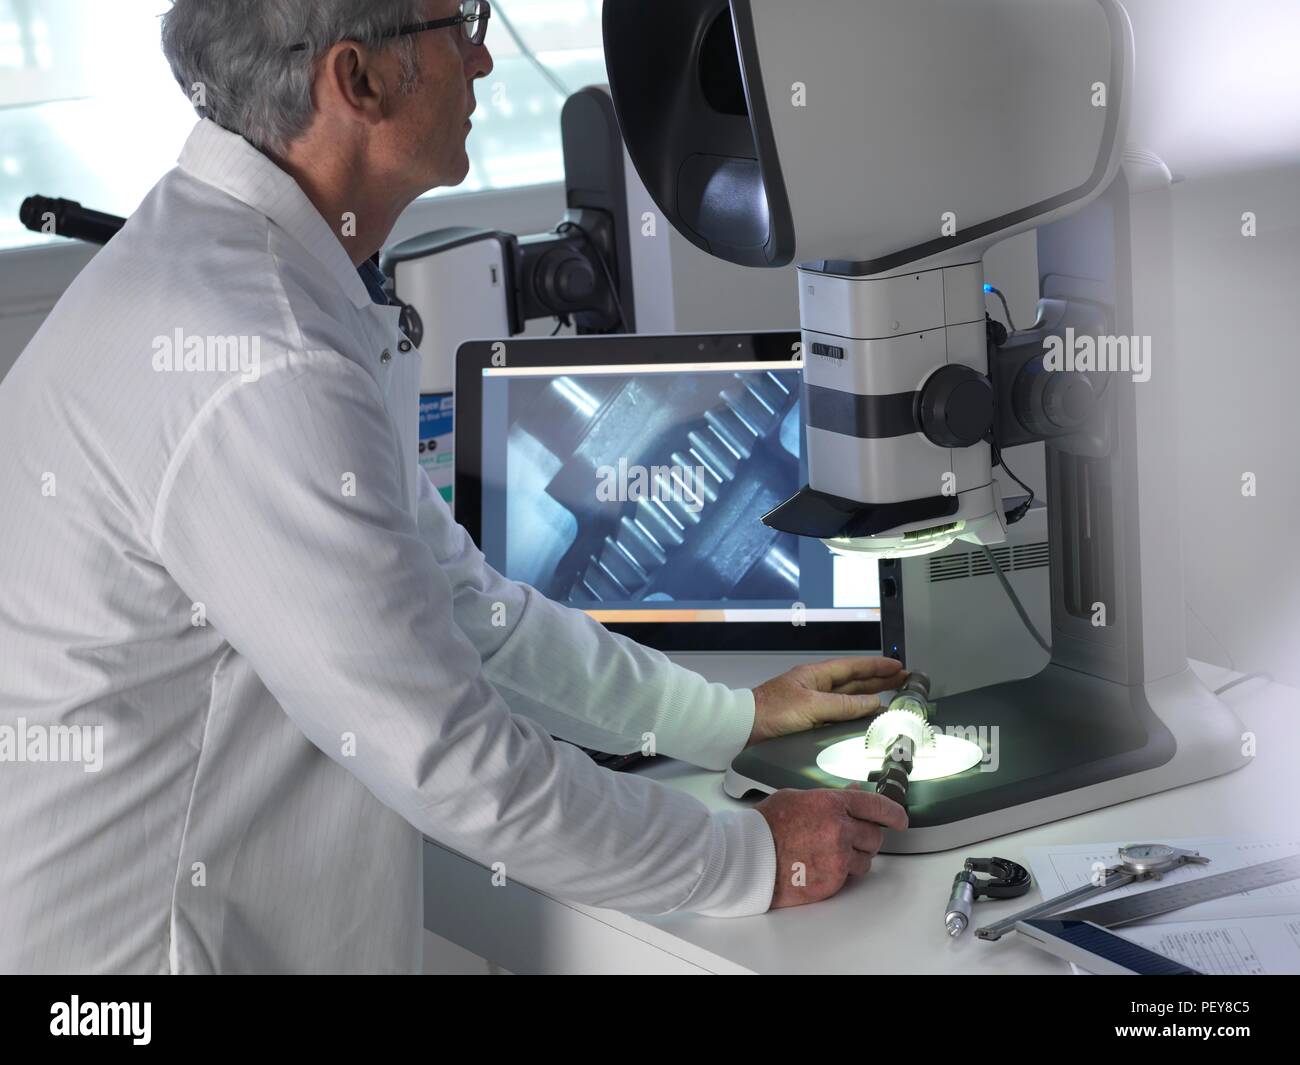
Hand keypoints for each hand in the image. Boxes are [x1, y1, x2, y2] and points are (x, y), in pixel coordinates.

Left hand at [747, 656, 906, 747]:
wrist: (743, 729)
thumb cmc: (770, 712)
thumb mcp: (812, 706)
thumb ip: (843, 706)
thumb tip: (872, 704)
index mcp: (816, 675)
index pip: (853, 667)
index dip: (876, 666)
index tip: (897, 666)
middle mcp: (816, 686)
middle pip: (854, 680)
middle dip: (879, 678)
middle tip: (902, 679)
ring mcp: (813, 702)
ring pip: (848, 697)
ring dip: (870, 695)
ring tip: (892, 694)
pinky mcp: (809, 719)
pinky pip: (839, 713)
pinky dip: (855, 713)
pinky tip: (865, 717)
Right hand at [755, 786, 908, 907]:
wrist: (748, 858)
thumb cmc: (766, 826)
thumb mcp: (797, 798)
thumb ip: (830, 796)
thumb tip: (854, 792)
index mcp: (832, 804)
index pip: (878, 806)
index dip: (894, 813)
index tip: (900, 819)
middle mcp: (840, 830)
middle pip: (875, 836)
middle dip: (867, 836)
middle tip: (852, 837)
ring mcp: (838, 858)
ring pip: (865, 859)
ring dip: (855, 857)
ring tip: (830, 854)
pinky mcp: (833, 882)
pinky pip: (849, 877)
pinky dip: (840, 873)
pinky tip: (820, 866)